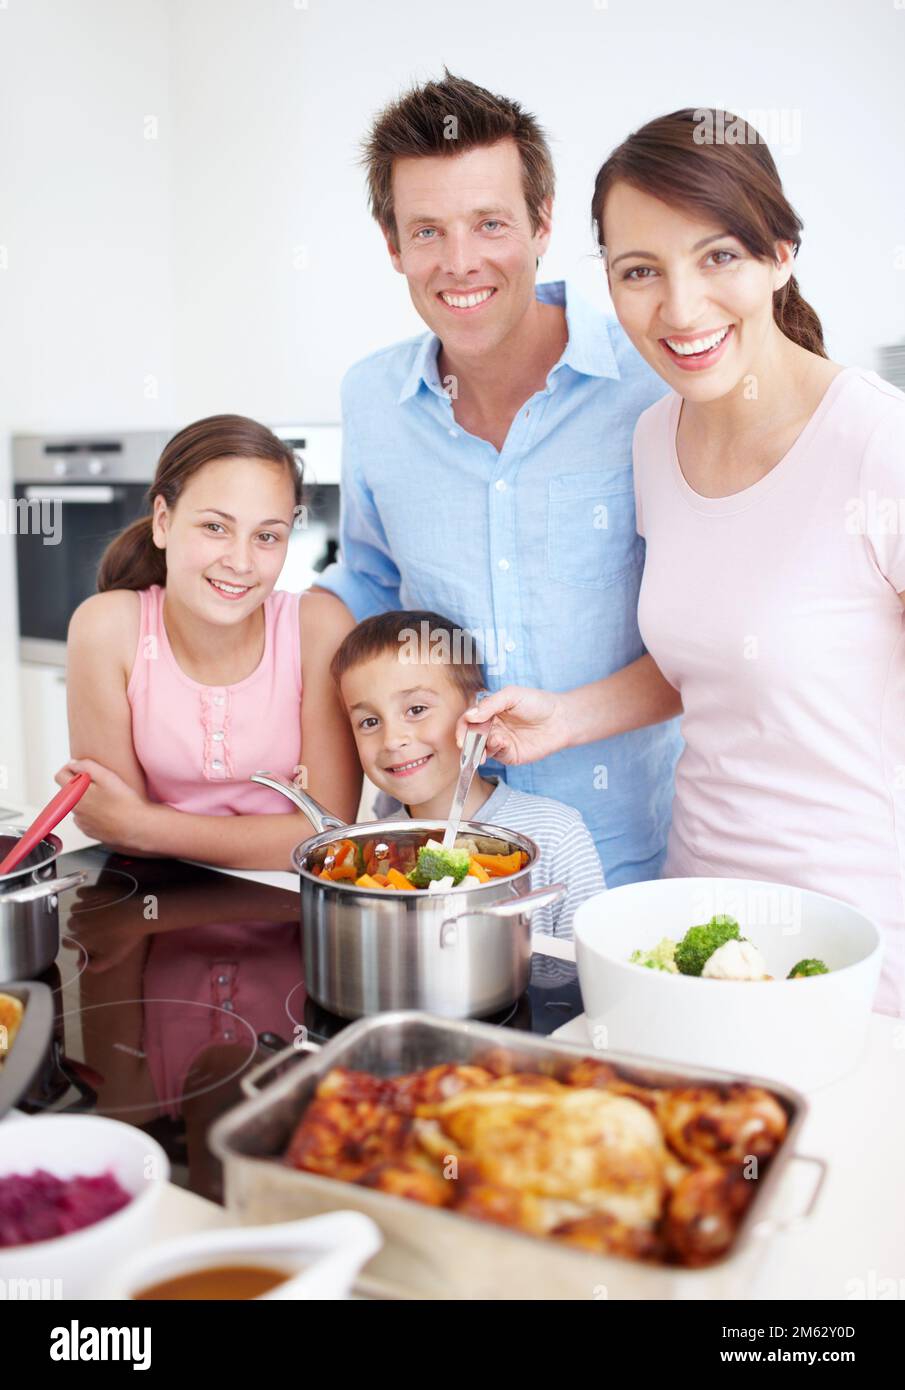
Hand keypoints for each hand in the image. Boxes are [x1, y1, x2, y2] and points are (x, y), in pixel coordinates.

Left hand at [54, 759, 153, 852]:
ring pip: (77, 804)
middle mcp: (73, 809)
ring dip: (86, 799)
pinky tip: (107, 811)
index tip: (83, 770)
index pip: (59, 776)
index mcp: (74, 794)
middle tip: (100, 784)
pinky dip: (91, 812)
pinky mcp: (88, 830)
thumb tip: (73, 764)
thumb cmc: (123, 802)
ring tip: (106, 799)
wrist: (136, 826)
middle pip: (68, 790)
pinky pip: (84, 817)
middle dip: (79, 784)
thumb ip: (86, 766)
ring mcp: (80, 821)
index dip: (71, 769)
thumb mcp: (106, 776)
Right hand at [454, 686, 570, 765]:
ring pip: (481, 748)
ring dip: (481, 746)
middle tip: (468, 742)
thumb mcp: (512, 695)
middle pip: (471, 736)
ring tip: (493, 739)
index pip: (468, 720)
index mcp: (489, 711)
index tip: (462, 732)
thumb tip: (470, 716)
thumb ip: (490, 704)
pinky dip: (495, 749)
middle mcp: (492, 728)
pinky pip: (496, 755)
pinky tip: (502, 742)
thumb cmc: (537, 703)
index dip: (463, 726)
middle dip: (468, 740)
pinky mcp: (509, 755)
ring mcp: (500, 742)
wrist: (561, 719)